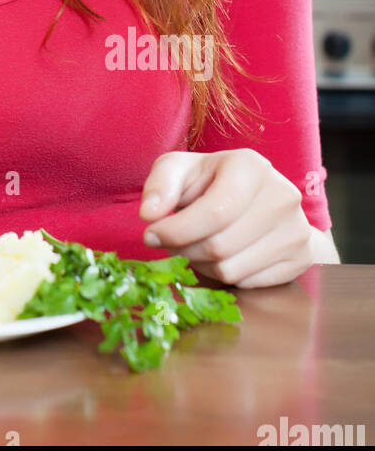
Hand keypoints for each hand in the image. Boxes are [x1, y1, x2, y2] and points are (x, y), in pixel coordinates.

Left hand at [138, 149, 314, 287]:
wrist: (259, 199)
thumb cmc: (210, 182)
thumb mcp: (179, 170)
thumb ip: (159, 185)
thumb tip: (150, 214)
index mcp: (251, 166)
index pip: (214, 212)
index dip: (176, 231)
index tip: (151, 235)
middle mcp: (282, 195)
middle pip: (220, 245)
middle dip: (184, 250)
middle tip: (171, 243)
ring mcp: (297, 229)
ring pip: (232, 269)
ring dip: (202, 265)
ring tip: (196, 246)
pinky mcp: (302, 258)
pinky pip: (249, 284)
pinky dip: (226, 277)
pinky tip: (221, 256)